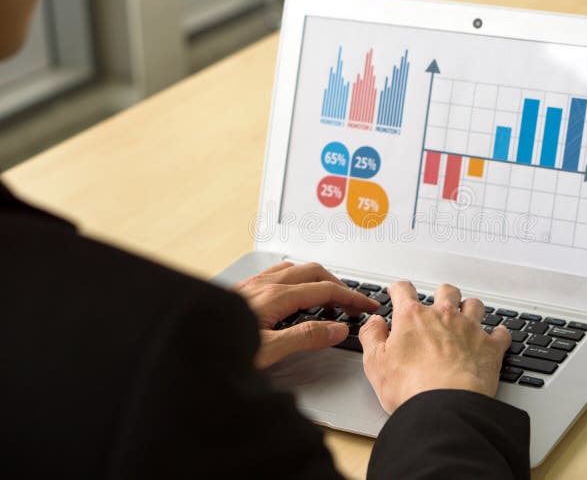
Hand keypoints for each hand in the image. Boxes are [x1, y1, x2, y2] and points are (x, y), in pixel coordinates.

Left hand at [234, 262, 377, 367]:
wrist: (186, 342)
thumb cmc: (220, 347)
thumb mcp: (269, 350)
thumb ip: (305, 337)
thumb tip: (337, 328)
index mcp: (276, 296)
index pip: (325, 290)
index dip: (351, 297)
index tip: (368, 306)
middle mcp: (265, 285)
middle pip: (314, 272)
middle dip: (340, 284)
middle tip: (355, 302)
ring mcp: (254, 285)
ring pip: (296, 269)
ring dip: (319, 278)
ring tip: (331, 294)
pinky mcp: (245, 290)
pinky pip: (279, 273)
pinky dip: (298, 278)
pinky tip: (296, 291)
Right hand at [359, 281, 510, 412]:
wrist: (446, 407)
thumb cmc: (411, 387)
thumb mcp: (375, 363)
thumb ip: (372, 336)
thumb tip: (374, 323)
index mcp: (413, 317)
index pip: (404, 290)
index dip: (399, 289)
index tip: (398, 292)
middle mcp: (443, 316)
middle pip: (445, 291)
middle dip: (440, 294)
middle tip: (436, 303)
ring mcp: (469, 329)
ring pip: (474, 305)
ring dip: (469, 308)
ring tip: (466, 317)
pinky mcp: (490, 347)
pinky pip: (500, 332)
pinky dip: (498, 334)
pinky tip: (495, 338)